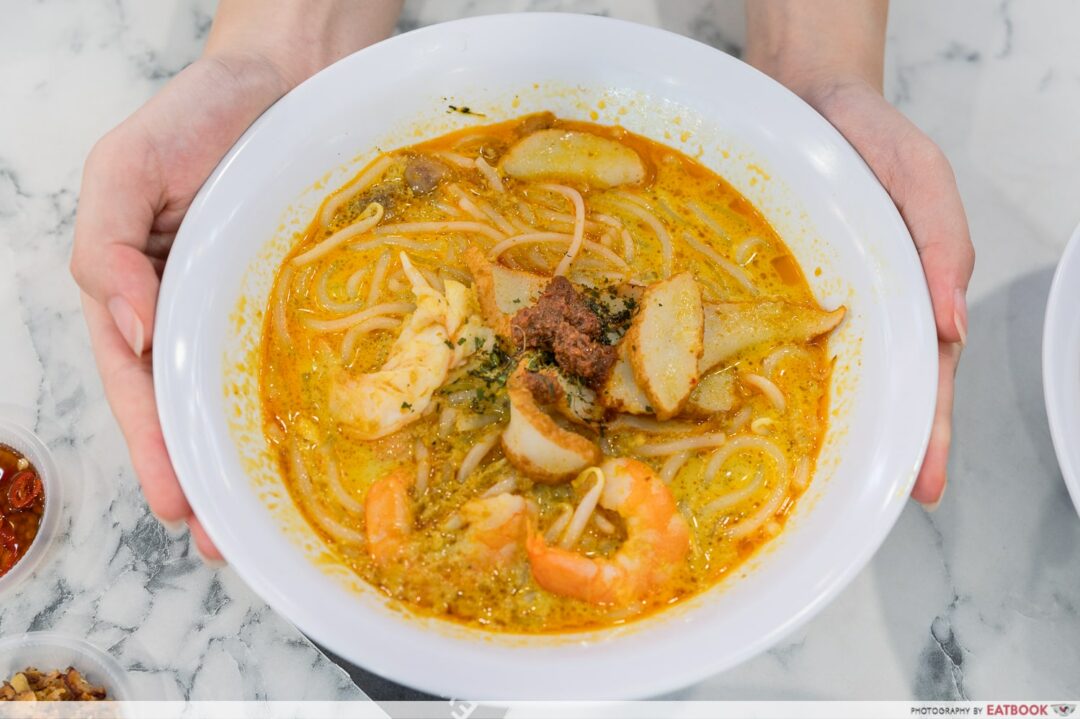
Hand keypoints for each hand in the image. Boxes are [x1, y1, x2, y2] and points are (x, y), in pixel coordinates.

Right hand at [71, 52, 292, 560]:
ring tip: (268, 521)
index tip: (179, 508)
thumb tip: (126, 326)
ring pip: (248, 395)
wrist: (285, 78)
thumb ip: (106, 245)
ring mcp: (252, 308)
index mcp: (141, 294)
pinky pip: (300, 356)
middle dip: (206, 477)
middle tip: (230, 544)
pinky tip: (320, 442)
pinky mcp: (303, 297)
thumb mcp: (123, 169)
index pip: (141, 388)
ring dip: (253, 458)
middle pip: (194, 408)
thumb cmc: (196, 116)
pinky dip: (303, 402)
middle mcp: (196, 312)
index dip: (156, 449)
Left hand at [806, 79, 972, 506]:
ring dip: (837, 424)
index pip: (929, 372)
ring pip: (836, 372)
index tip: (921, 485)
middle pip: (884, 387)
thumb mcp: (922, 177)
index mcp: (916, 291)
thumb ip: (940, 243)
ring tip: (827, 481)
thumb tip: (952, 324)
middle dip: (885, 447)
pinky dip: (784, 374)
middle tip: (874, 504)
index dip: (927, 429)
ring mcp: (830, 302)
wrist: (809, 99)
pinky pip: (785, 338)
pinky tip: (769, 409)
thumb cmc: (875, 137)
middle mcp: (873, 307)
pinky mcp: (785, 289)